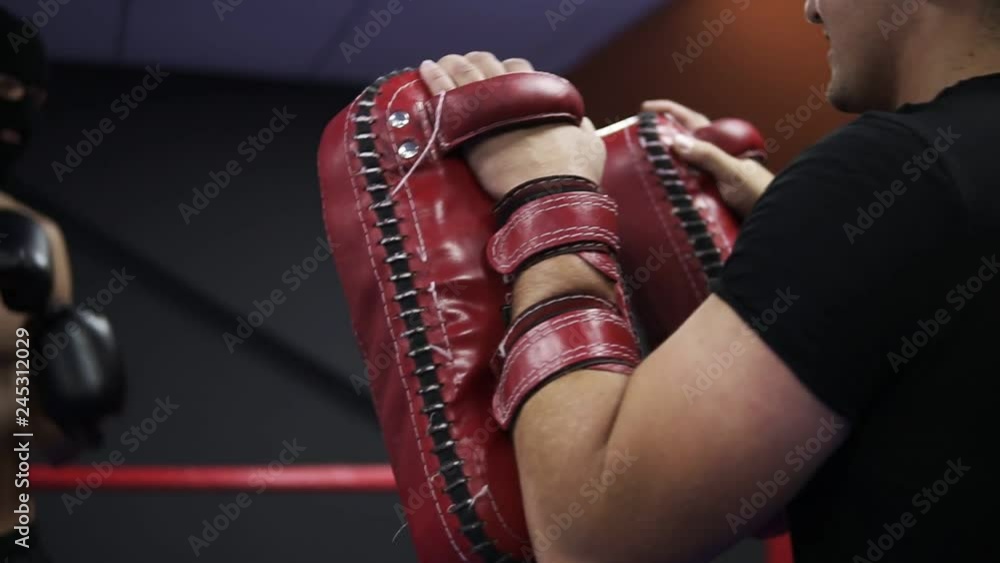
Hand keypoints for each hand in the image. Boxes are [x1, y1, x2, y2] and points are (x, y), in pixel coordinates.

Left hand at [419, 53, 603, 199]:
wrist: (547, 193)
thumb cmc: (573, 172)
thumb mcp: (589, 142)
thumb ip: (580, 127)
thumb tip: (578, 123)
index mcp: (539, 94)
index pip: (519, 68)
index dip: (508, 70)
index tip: (501, 76)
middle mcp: (512, 94)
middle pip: (487, 65)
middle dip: (476, 62)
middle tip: (465, 65)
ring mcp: (486, 109)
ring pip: (464, 72)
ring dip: (453, 64)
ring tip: (442, 63)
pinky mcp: (465, 129)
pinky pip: (444, 93)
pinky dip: (434, 77)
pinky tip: (426, 69)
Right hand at [642, 100, 773, 216]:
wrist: (775, 222)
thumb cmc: (761, 194)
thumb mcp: (733, 172)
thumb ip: (708, 156)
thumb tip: (675, 140)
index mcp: (720, 146)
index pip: (691, 121)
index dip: (669, 111)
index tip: (646, 109)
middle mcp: (713, 160)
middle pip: (681, 143)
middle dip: (659, 140)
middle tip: (635, 141)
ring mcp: (709, 179)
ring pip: (680, 168)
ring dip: (662, 168)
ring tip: (640, 171)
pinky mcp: (708, 200)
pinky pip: (683, 191)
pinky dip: (670, 191)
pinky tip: (658, 197)